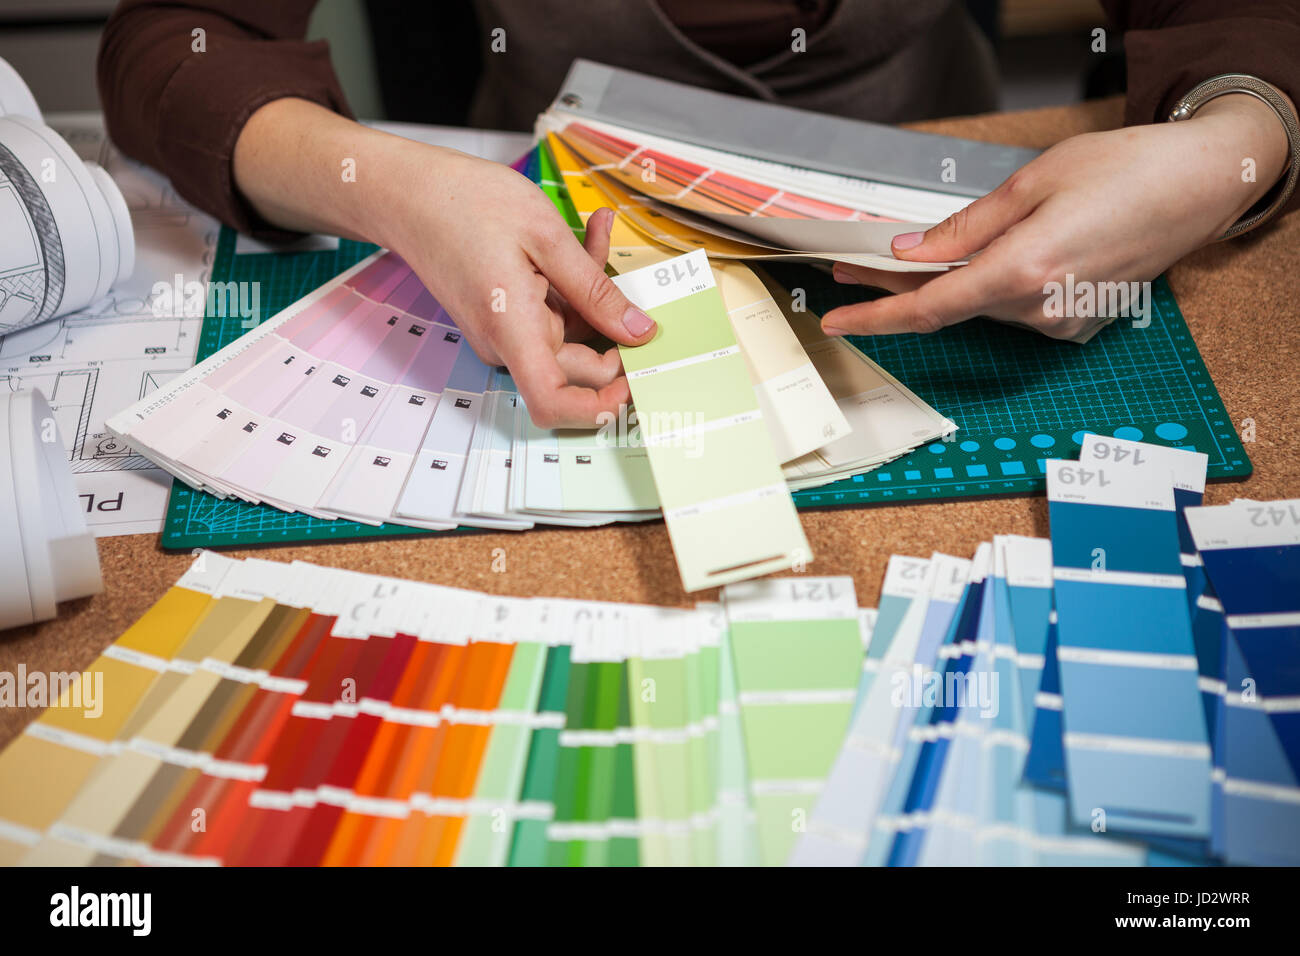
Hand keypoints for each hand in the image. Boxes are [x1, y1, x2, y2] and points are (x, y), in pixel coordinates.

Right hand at [234, 98, 654, 427]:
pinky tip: (579, 239)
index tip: (632, 381)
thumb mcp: (546, 235)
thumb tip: (639, 332)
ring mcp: (504, 335)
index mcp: (511, 329)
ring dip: (592, 294)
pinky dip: (571, 286)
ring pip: (569, 334)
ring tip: (593, 231)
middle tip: (621, 264)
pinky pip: (552, 317)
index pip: (554, 402)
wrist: (406, 195)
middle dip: (611, 322)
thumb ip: (595, 290)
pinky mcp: (504, 320)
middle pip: (577, 366)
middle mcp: (506, 344)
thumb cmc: (463, 204)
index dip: (598, 407)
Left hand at [822, 92, 1291, 339]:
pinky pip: (1014, 307)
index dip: (876, 315)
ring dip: (946, 286)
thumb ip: (964, 227)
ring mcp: (1060, 321)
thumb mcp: (1032, 183)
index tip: (838, 319)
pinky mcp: (1075, 323)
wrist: (1202, 186)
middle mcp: (1039, 307)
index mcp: (1023, 271)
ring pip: (982, 306)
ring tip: (913, 257)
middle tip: (857, 266)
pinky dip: (990, 287)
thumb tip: (909, 251)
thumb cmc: (1125, 171)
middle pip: (949, 307)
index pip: (929, 308)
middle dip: (900, 288)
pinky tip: (990, 260)